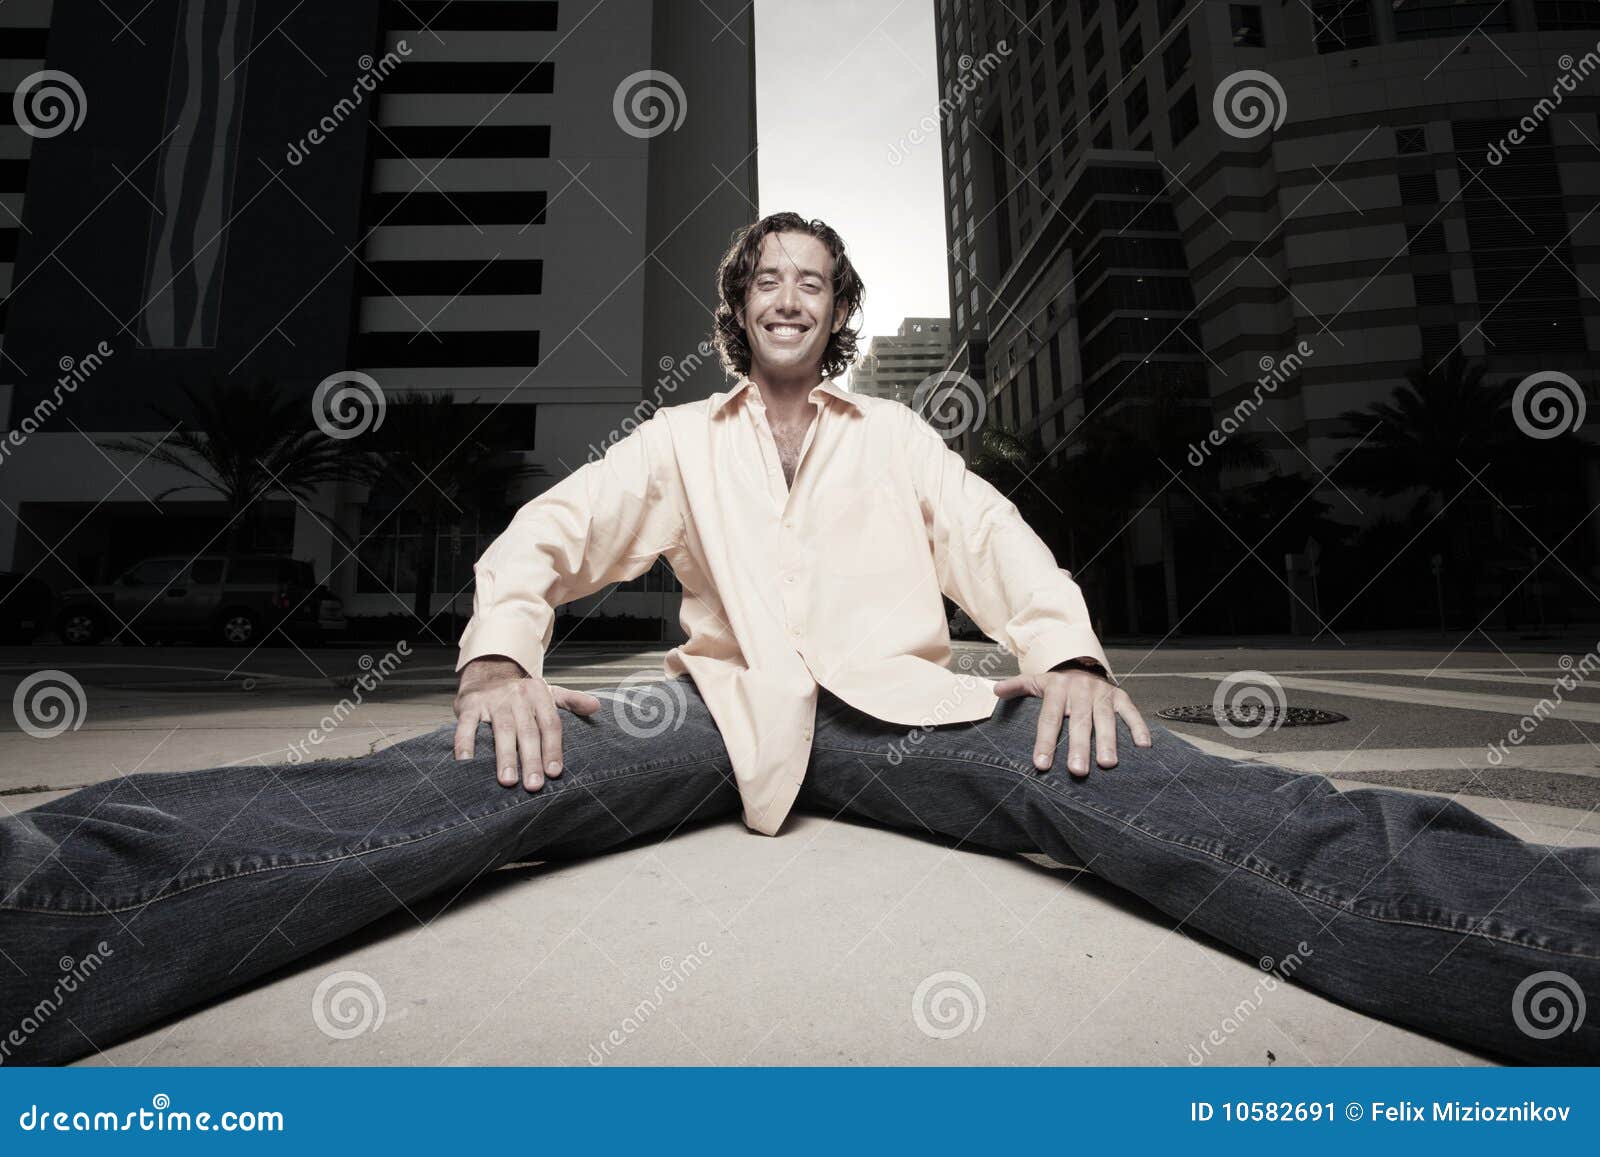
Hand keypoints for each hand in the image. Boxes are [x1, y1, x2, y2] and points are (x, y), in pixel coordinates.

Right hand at [453, 656, 601, 789]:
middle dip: (531, 760)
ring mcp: (493, 701)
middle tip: (534, 786)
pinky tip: (466, 762)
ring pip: (501, 731)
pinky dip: (465, 744)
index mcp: (540, 695)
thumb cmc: (521, 692)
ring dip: (505, 758)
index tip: (554, 772)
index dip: (553, 749)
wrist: (487, 670)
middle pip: (528, 732)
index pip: (550, 724)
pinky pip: (466, 726)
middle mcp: (518, 697)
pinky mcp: (470, 705)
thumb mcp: (549, 692)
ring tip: (508, 781)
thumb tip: (596, 706)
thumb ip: (572, 701)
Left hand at [993, 665, 1151, 776]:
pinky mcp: (1121, 697)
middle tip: (1077, 771)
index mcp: (1057, 689)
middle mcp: (1080, 691)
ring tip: (1108, 764)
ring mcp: (1102, 694)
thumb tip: (995, 690)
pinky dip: (1138, 728)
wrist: (1083, 664)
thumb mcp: (1036, 681)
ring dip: (1108, 742)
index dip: (1045, 742)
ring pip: (1105, 720)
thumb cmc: (1057, 683)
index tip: (1042, 764)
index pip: (1049, 718)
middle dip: (1079, 747)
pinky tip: (1143, 746)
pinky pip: (1131, 713)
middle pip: (1079, 722)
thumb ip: (1017, 687)